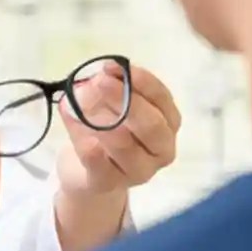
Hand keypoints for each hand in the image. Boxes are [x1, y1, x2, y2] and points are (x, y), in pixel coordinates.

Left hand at [57, 62, 181, 196]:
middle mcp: (161, 149)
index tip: (115, 66)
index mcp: (167, 122)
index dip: (141, 81)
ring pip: (127, 148)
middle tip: (101, 82)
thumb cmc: (106, 128)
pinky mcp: (109, 184)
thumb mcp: (109, 103)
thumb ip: (107, 87)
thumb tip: (101, 74)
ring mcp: (138, 171)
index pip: (162, 99)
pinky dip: (93, 153)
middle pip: (152, 126)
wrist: (84, 169)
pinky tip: (85, 142)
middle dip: (126, 100)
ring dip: (104, 124)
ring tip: (84, 107)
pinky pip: (102, 169)